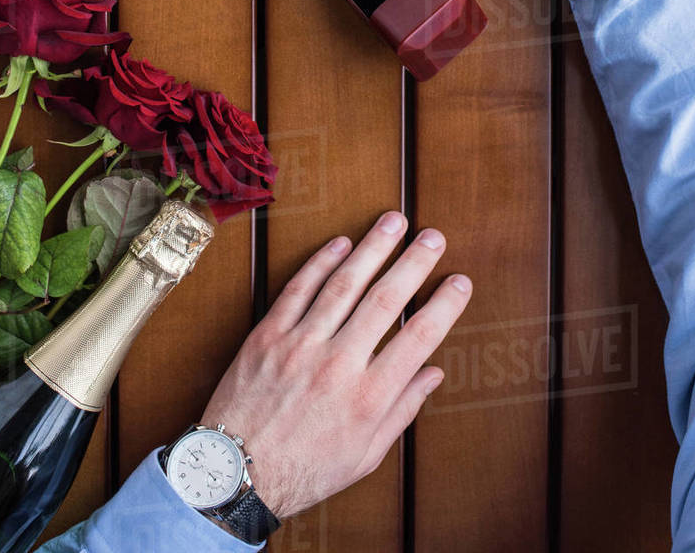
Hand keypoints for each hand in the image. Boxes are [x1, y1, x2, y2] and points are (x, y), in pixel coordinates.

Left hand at [199, 211, 471, 518]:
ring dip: (372, 248)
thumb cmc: (305, 470)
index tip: (460, 281)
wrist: (234, 473)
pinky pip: (299, 288)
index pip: (419, 338)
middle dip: (414, 263)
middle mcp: (339, 365)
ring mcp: (300, 345)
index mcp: (368, 398)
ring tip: (393, 221)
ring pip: (344, 284)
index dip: (444, 305)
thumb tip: (433, 372)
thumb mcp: (365, 454)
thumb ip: (402, 410)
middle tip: (433, 235)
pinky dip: (322, 262)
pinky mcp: (268, 334)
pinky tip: (342, 243)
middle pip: (385, 300)